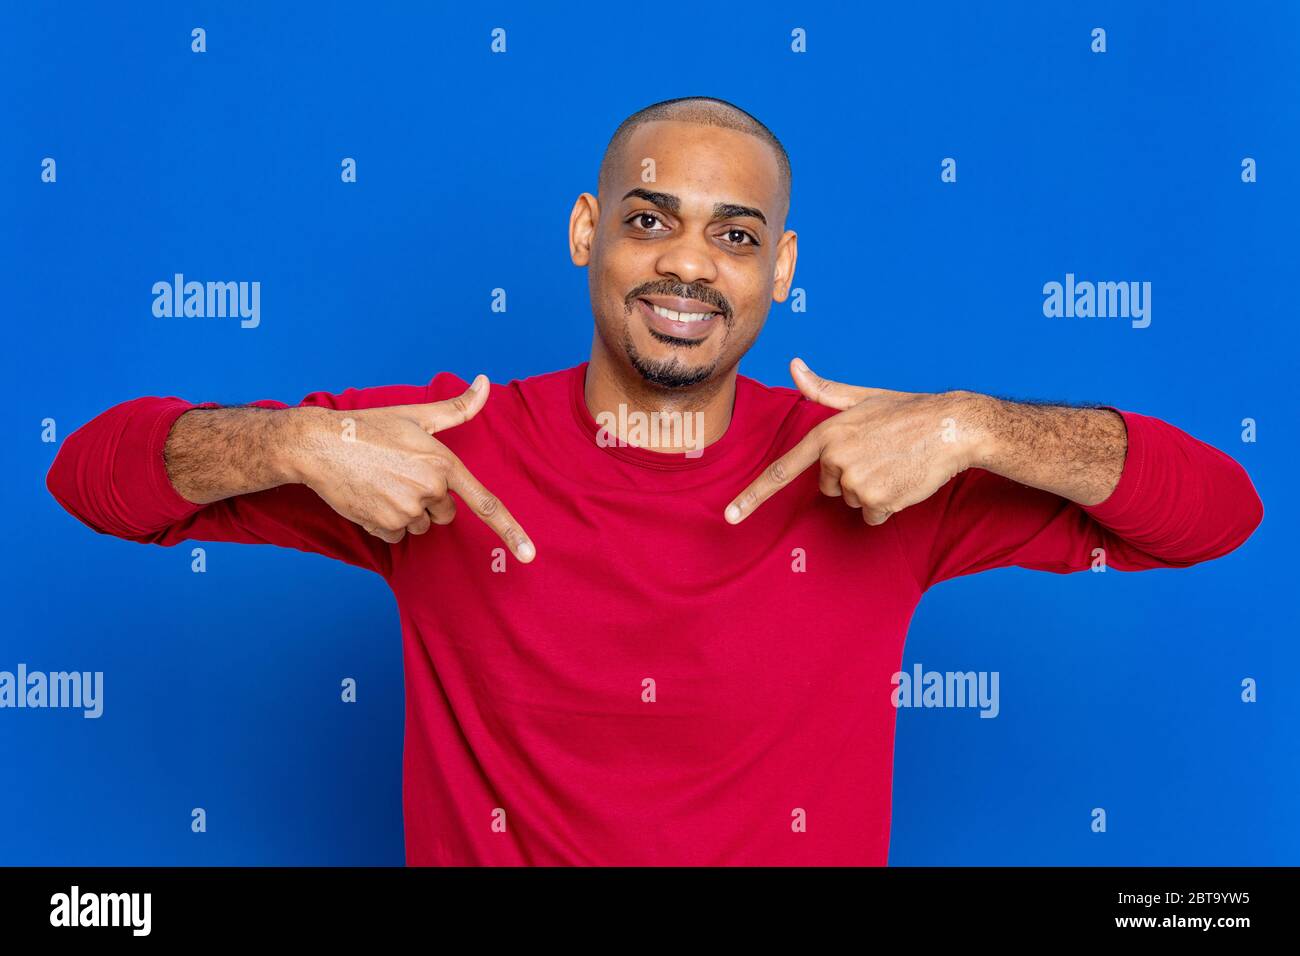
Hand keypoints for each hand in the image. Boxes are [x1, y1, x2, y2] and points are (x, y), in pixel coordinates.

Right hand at [293, 375, 534, 558]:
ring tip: (382, 483)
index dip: (510, 531)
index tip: (529, 555)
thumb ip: (458, 407)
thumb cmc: (370, 427)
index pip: (485, 503)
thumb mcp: (417, 414)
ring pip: (421, 525)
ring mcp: (406, 509)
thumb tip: (485, 380)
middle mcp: (429, 489)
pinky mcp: (383, 525)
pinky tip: (371, 498)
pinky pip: (398, 536)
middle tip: (403, 475)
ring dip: (407, 511)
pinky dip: (387, 523)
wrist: (319, 445)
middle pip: (446, 513)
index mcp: (443, 463)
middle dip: (431, 500)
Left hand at [725, 359, 986, 525]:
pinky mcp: (879, 500)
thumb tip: (794, 365)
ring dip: (872, 490)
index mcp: (826, 433)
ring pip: (852, 501)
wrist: (952, 426)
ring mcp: (856, 481)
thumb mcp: (861, 398)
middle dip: (849, 476)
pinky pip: (872, 515)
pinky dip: (887, 505)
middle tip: (879, 455)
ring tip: (894, 464)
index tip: (730, 516)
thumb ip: (823, 390)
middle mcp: (836, 458)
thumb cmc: (906, 410)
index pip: (781, 471)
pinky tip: (903, 480)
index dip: (752, 496)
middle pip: (828, 486)